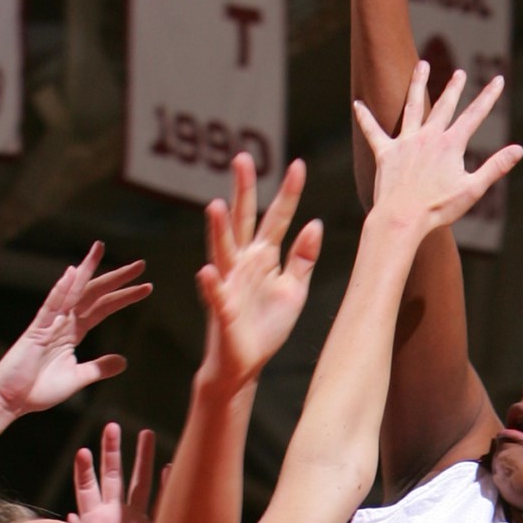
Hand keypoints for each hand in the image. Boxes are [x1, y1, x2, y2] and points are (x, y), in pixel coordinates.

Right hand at [0, 244, 148, 416]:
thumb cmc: (38, 389)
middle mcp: (63, 322)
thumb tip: (124, 361)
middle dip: (116, 278)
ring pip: (72, 291)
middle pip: (94, 293)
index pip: (104, 308)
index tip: (147, 287)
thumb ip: (99, 368)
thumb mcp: (77, 378)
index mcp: (73, 332)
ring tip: (101, 249)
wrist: (10, 400)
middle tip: (141, 264)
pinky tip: (73, 273)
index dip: (124, 296)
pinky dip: (61, 289)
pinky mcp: (36, 330)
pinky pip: (50, 306)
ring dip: (88, 270)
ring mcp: (49, 323)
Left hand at [67, 423, 165, 522]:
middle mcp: (115, 516)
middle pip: (113, 476)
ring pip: (140, 482)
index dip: (84, 471)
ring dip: (142, 459)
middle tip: (112, 426)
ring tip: (145, 434)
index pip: (87, 489)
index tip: (83, 451)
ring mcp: (137, 519)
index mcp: (95, 521)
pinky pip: (162, 501)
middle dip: (112, 451)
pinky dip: (166, 484)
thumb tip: (70, 515)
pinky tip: (169, 467)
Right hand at [197, 154, 321, 387]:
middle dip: (242, 191)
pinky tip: (208, 270)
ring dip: (218, 230)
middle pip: (243, 221)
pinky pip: (216, 295)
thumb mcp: (293, 289)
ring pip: (223, 251)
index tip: (298, 165)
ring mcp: (230, 284)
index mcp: (264, 256)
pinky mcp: (223, 311)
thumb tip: (315, 223)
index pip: (276, 217)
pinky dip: (211, 283)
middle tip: (241, 158)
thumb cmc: (266, 326)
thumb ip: (303, 258)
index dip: (288, 193)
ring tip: (215, 205)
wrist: (244, 364)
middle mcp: (243, 263)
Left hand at [353, 62, 519, 232]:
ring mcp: (405, 143)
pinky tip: (356, 104)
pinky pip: (373, 132)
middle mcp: (428, 137)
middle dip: (454, 88)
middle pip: (444, 105)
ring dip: (417, 85)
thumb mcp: (473, 189)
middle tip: (459, 73)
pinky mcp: (385, 154)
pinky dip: (365, 118)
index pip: (475, 115)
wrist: (401, 219)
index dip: (489, 97)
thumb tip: (519, 150)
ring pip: (412, 107)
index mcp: (450, 144)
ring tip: (421, 65)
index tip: (498, 80)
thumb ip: (496, 166)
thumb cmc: (438, 209)